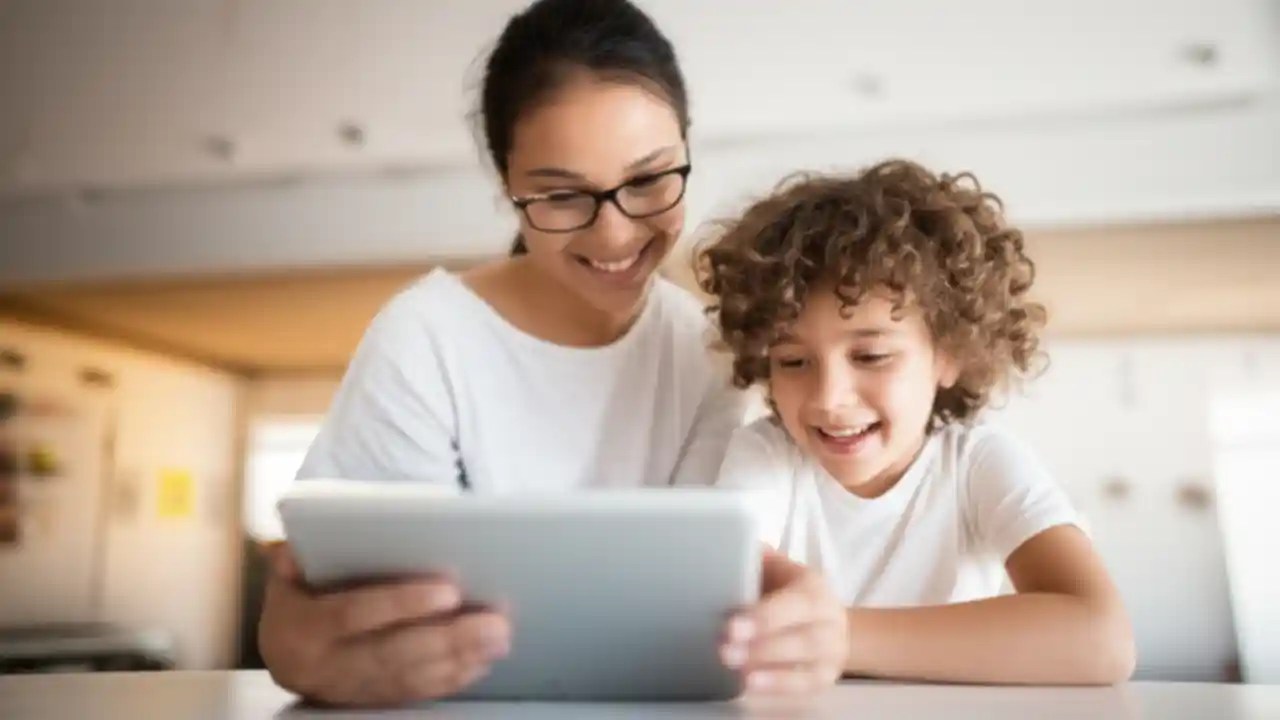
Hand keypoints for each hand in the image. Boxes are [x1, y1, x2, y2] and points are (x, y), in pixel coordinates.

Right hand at [257, 542, 510, 706]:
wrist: (282, 650)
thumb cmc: (297, 595)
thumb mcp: (287, 571)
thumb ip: (296, 556)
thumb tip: (305, 543)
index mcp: (301, 629)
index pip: (354, 614)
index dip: (402, 603)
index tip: (449, 591)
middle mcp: (324, 667)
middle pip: (392, 654)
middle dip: (448, 638)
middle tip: (494, 622)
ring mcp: (349, 690)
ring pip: (409, 678)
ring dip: (459, 659)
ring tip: (498, 638)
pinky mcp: (371, 701)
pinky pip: (414, 693)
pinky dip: (450, 679)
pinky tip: (480, 662)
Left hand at [720, 550, 847, 694]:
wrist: (827, 620)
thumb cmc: (790, 591)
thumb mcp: (779, 569)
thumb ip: (757, 558)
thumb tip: (730, 542)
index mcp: (814, 589)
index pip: (794, 604)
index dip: (764, 616)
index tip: (732, 625)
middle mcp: (829, 620)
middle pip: (801, 637)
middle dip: (761, 644)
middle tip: (724, 648)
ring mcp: (831, 652)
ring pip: (803, 662)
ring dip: (766, 667)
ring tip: (732, 666)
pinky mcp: (825, 677)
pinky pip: (803, 685)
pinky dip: (777, 686)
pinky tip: (750, 685)